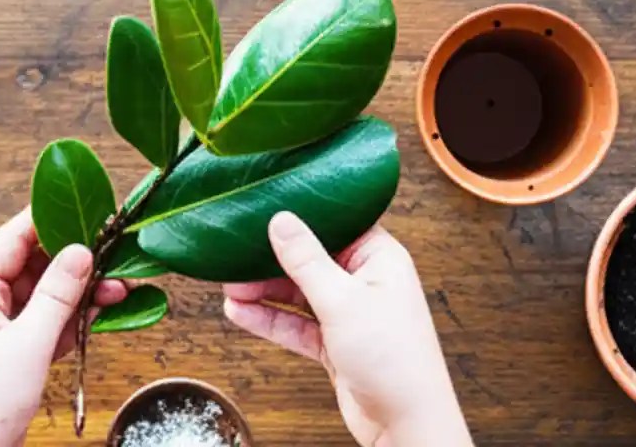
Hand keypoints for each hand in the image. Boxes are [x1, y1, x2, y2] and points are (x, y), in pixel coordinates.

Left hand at [0, 208, 127, 446]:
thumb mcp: (27, 345)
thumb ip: (58, 295)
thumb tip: (82, 251)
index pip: (14, 237)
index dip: (51, 219)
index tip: (89, 208)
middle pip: (35, 263)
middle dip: (76, 259)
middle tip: (116, 250)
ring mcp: (0, 327)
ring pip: (48, 293)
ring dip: (82, 290)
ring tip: (120, 285)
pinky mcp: (16, 350)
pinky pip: (50, 320)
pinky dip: (76, 317)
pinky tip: (105, 310)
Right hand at [223, 212, 471, 446]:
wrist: (405, 423)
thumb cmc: (394, 358)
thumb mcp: (342, 300)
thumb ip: (307, 260)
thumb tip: (282, 221)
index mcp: (379, 258)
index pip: (336, 224)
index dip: (302, 217)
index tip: (265, 211)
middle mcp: (365, 281)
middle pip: (311, 259)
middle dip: (272, 260)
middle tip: (235, 256)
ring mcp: (349, 313)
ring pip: (298, 294)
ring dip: (264, 291)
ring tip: (230, 287)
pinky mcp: (335, 343)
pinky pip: (296, 324)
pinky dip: (269, 320)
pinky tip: (241, 313)